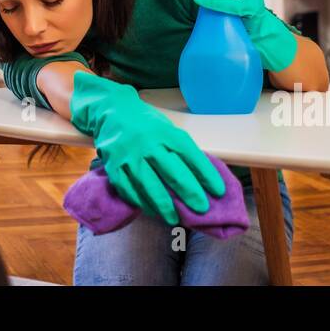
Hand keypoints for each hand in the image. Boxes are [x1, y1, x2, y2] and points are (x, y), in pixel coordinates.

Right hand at [69, 74, 224, 226]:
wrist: (111, 111)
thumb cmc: (146, 124)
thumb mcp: (165, 128)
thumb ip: (179, 149)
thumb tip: (200, 177)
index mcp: (166, 133)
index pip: (191, 155)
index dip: (206, 174)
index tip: (218, 191)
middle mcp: (148, 144)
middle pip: (173, 173)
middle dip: (190, 194)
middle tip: (202, 209)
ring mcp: (130, 156)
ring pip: (150, 186)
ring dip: (164, 206)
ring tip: (175, 219)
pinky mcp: (114, 166)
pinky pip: (129, 189)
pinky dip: (141, 203)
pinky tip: (151, 211)